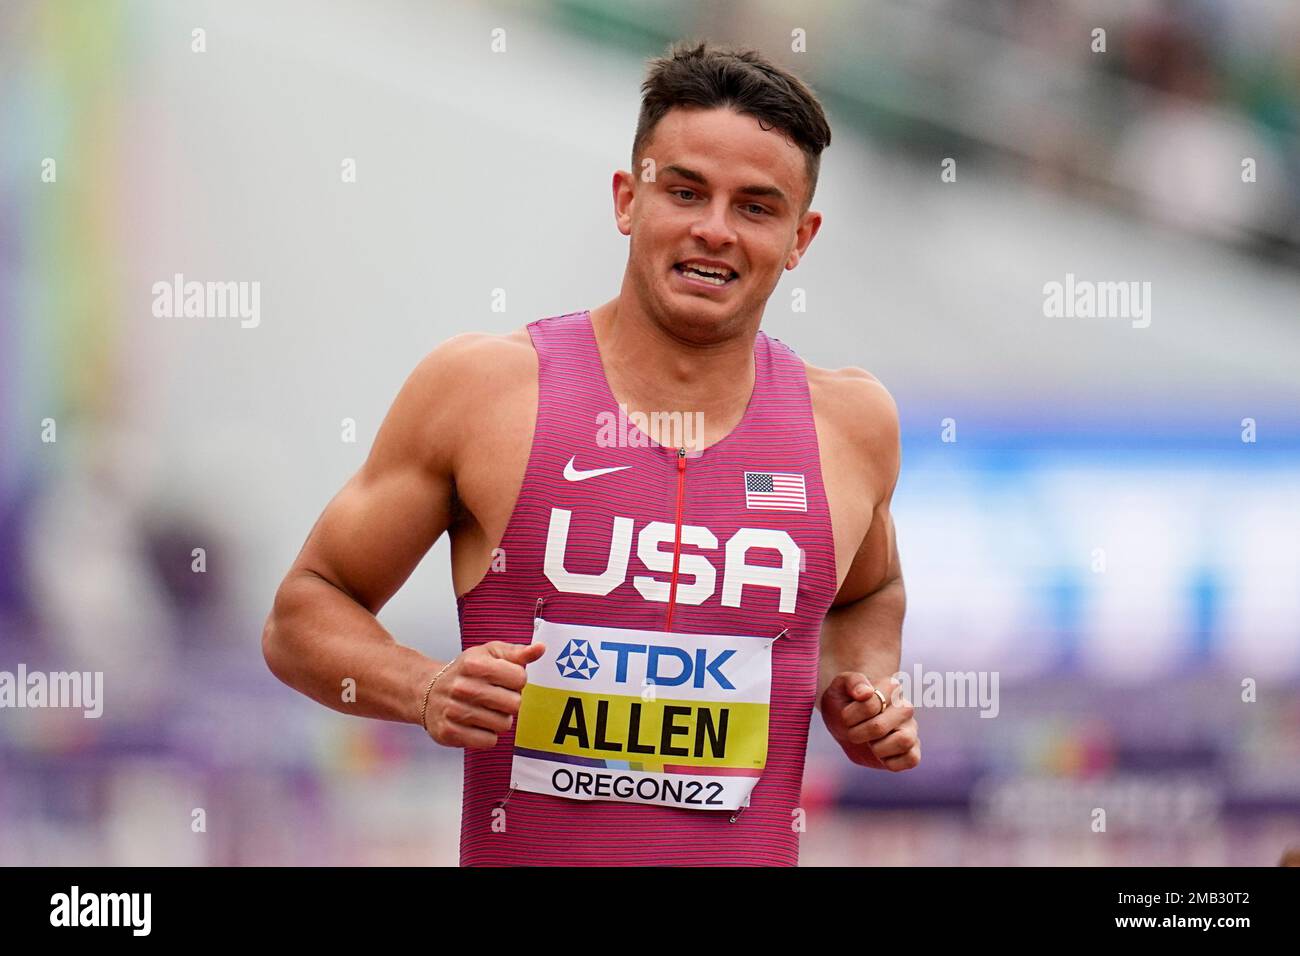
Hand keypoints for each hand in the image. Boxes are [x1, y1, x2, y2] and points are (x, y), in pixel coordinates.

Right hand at [424, 640, 545, 748]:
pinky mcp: (450, 732)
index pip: (520, 678)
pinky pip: (489, 741)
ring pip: (503, 724)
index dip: (517, 681)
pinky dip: (487, 735)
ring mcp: (454, 710)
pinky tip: (477, 723)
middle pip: (514, 704)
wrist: (427, 691)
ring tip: (485, 710)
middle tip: (496, 697)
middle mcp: (462, 686)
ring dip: (499, 719)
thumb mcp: (489, 654)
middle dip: (510, 702)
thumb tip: (540, 648)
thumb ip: (517, 653)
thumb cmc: (464, 672)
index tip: (505, 680)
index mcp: (474, 663)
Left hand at [819, 673, 920, 771]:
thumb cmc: (844, 702)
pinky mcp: (912, 749)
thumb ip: (853, 682)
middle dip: (858, 733)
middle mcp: (904, 706)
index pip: (870, 704)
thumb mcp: (839, 687)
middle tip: (853, 732)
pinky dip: (892, 762)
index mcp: (890, 687)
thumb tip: (866, 692)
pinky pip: (912, 759)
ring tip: (871, 744)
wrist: (846, 724)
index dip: (849, 715)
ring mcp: (911, 728)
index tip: (845, 716)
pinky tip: (881, 756)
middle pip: (879, 727)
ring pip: (905, 741)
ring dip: (878, 748)